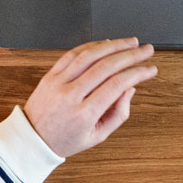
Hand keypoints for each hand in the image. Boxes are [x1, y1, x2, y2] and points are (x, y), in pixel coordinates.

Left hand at [25, 38, 158, 157]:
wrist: (32, 138)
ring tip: (131, 42)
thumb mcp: (97, 137)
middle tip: (147, 50)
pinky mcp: (51, 74)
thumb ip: (118, 114)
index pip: (116, 85)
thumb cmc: (65, 140)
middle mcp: (71, 95)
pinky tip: (106, 43)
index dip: (138, 73)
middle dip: (131, 55)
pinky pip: (73, 54)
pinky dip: (92, 45)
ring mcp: (59, 82)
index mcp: (84, 113)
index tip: (150, 70)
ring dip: (114, 45)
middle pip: (106, 66)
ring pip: (90, 55)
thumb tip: (129, 89)